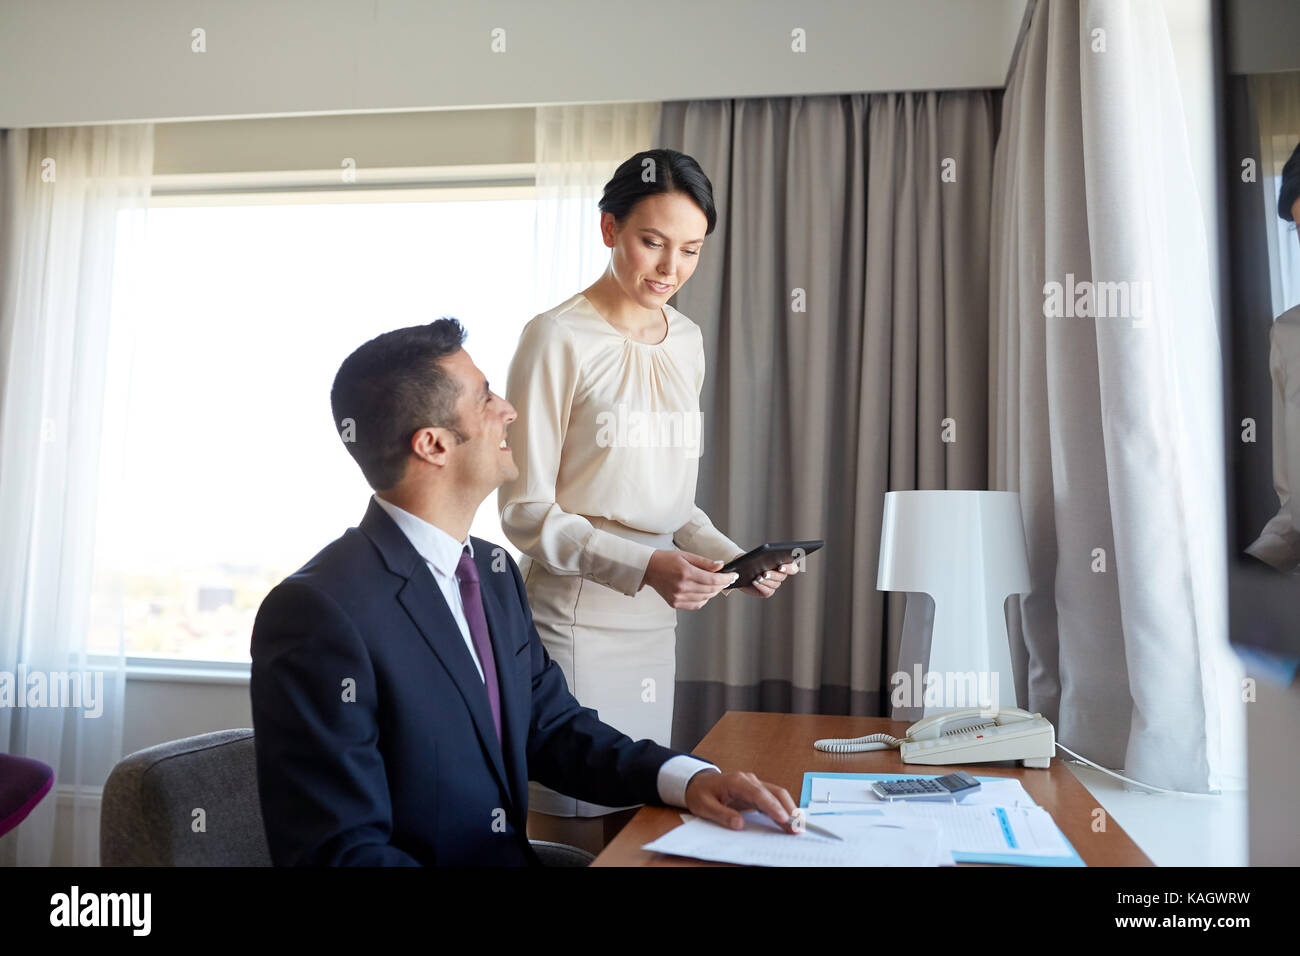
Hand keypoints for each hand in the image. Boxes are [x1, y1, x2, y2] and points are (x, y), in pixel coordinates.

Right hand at [640, 550, 738, 609]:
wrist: (648, 568)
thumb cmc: (667, 559)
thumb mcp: (686, 555)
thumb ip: (705, 562)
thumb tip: (721, 567)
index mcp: (686, 573)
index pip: (712, 579)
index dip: (726, 578)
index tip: (734, 575)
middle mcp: (682, 587)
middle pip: (711, 589)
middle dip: (722, 584)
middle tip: (727, 578)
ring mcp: (678, 597)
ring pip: (705, 598)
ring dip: (714, 591)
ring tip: (716, 583)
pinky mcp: (675, 603)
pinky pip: (696, 604)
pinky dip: (704, 598)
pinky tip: (704, 591)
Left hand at [684, 770, 798, 832]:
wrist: (697, 782)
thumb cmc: (700, 792)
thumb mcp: (704, 806)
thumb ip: (721, 814)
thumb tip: (739, 823)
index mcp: (736, 781)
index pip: (759, 793)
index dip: (772, 806)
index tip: (783, 818)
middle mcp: (749, 780)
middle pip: (774, 792)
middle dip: (788, 809)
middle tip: (797, 826)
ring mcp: (754, 785)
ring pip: (777, 795)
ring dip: (788, 810)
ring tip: (797, 827)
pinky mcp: (755, 792)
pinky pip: (772, 799)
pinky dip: (782, 809)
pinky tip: (788, 821)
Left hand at [732, 560, 799, 597]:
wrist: (740, 570)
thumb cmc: (749, 560)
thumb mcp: (754, 556)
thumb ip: (761, 556)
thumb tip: (765, 558)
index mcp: (783, 564)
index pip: (793, 567)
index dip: (789, 568)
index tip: (781, 567)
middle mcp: (780, 575)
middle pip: (782, 576)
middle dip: (773, 574)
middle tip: (765, 573)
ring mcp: (774, 584)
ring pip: (775, 584)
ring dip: (766, 581)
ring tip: (757, 577)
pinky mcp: (767, 592)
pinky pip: (768, 591)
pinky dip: (761, 586)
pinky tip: (755, 582)